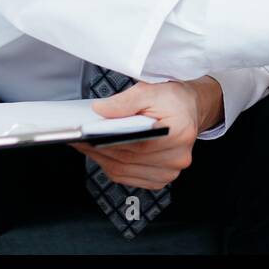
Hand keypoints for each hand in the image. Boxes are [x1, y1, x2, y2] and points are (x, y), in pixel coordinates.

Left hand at [73, 77, 220, 189]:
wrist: (189, 109)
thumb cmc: (173, 100)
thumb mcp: (151, 90)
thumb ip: (126, 101)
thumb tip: (100, 111)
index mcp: (179, 134)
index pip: (137, 144)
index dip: (108, 141)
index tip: (85, 136)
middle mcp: (177, 158)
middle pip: (128, 160)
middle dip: (99, 149)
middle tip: (79, 138)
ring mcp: (170, 172)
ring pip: (125, 172)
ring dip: (103, 159)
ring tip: (86, 145)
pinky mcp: (161, 179)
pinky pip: (129, 177)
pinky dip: (113, 167)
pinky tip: (102, 154)